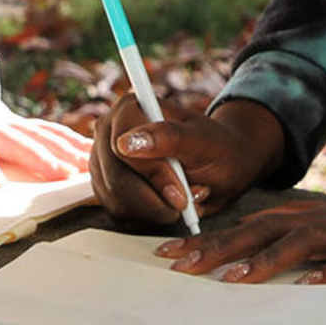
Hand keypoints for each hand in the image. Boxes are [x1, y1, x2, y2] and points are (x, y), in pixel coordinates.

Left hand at [0, 49, 91, 186]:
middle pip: (15, 141)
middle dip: (39, 159)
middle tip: (59, 177)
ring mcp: (6, 121)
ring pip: (38, 135)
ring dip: (62, 151)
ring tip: (84, 166)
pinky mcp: (17, 124)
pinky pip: (46, 132)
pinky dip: (69, 141)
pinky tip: (88, 153)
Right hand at [92, 96, 286, 226]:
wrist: (221, 169)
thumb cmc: (216, 149)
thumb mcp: (203, 142)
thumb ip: (169, 137)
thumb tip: (127, 143)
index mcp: (130, 108)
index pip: (122, 148)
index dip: (152, 175)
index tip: (181, 193)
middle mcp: (110, 131)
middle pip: (115, 179)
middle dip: (155, 200)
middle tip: (186, 202)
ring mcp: (104, 159)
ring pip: (115, 200)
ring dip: (153, 209)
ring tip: (181, 197)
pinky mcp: (106, 185)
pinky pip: (117, 212)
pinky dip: (146, 216)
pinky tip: (166, 203)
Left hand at [153, 149, 325, 283]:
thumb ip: (320, 241)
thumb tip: (282, 263)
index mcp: (320, 216)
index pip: (254, 224)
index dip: (211, 237)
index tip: (171, 251)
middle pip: (263, 230)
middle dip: (217, 248)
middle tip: (175, 264)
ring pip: (302, 243)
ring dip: (265, 261)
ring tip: (231, 280)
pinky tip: (315, 286)